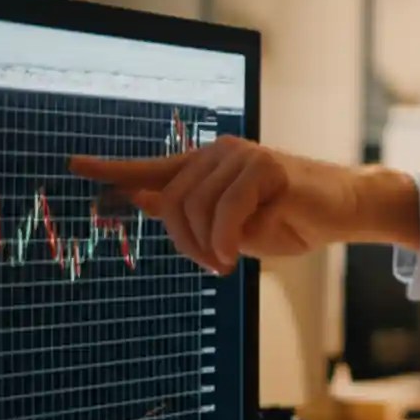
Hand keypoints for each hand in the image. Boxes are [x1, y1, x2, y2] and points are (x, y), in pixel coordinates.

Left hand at [67, 136, 419, 273]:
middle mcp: (221, 153)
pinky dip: (224, 240)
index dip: (113, 169)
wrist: (344, 212)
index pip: (154, 166)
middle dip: (183, 242)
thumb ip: (191, 213)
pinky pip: (225, 210)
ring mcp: (242, 156)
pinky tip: (234, 256)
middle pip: (171, 200)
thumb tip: (141, 200)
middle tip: (212, 266)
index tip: (75, 165)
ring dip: (206, 246)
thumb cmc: (291, 220)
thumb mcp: (234, 227)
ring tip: (226, 263)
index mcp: (211, 167)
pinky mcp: (265, 167)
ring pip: (194, 207)